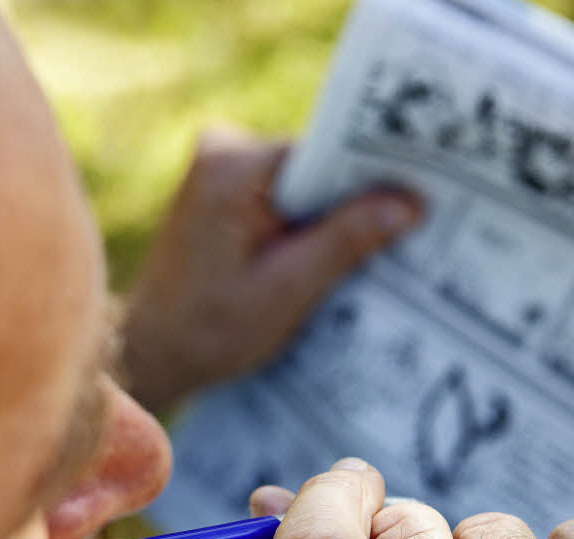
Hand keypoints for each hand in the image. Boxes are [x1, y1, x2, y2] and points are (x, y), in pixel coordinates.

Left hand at [121, 127, 421, 410]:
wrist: (152, 353)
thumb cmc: (209, 330)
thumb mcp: (288, 289)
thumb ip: (347, 240)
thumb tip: (411, 202)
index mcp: (234, 165)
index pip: (329, 150)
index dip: (376, 174)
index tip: (421, 196)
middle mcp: (222, 150)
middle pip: (317, 164)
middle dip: (355, 200)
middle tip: (405, 231)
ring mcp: (218, 168)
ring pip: (303, 183)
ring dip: (330, 217)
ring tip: (362, 255)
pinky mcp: (220, 191)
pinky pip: (282, 196)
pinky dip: (304, 225)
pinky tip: (321, 259)